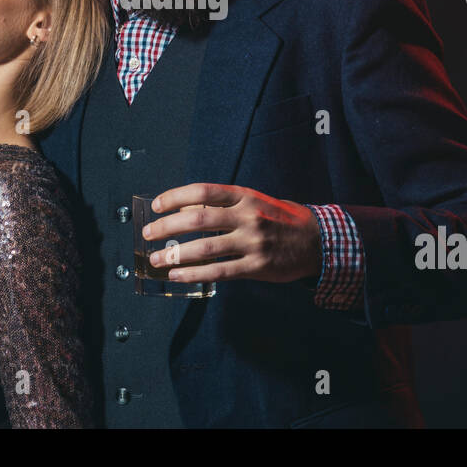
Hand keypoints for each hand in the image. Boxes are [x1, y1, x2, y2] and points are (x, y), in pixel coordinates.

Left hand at [142, 184, 320, 283]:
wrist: (318, 240)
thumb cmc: (280, 218)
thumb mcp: (255, 201)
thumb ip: (223, 205)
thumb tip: (184, 210)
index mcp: (245, 195)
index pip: (203, 192)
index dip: (175, 197)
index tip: (156, 205)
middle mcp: (248, 216)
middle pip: (198, 219)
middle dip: (167, 226)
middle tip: (148, 233)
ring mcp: (253, 242)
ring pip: (206, 248)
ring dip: (176, 254)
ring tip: (157, 259)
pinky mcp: (256, 266)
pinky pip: (219, 271)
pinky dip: (194, 274)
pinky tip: (177, 275)